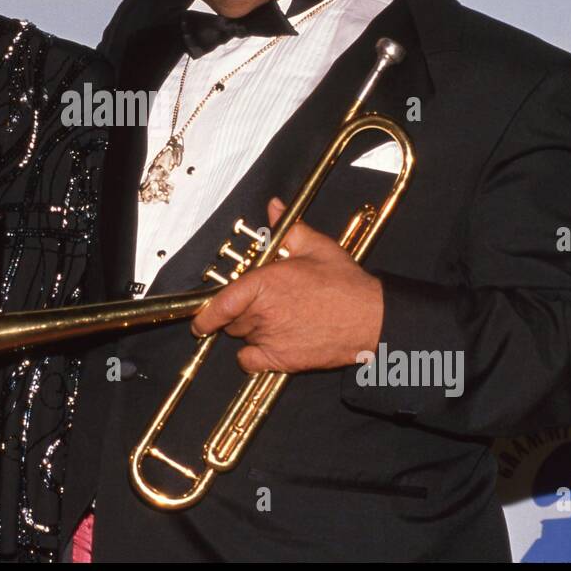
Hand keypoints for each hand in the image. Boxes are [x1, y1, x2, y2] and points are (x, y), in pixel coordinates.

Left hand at [191, 197, 383, 373]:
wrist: (369, 319)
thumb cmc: (344, 284)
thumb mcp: (316, 247)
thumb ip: (287, 229)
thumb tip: (273, 208)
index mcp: (264, 283)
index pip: (221, 303)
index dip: (205, 315)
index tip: (200, 320)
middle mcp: (262, 313)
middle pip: (233, 319)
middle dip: (242, 312)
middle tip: (265, 304)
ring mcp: (271, 338)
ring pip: (244, 337)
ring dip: (252, 330)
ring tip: (279, 319)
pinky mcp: (281, 360)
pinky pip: (251, 362)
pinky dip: (255, 356)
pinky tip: (271, 344)